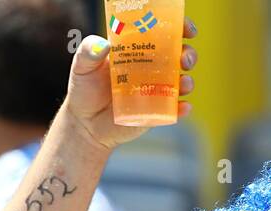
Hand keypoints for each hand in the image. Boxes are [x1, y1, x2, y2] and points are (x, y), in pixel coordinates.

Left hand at [64, 21, 197, 152]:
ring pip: (182, 82)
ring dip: (188, 81)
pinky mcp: (155, 112)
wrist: (84, 123)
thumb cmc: (84, 89)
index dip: (181, 28)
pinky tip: (183, 107)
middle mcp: (153, 68)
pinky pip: (175, 110)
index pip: (166, 33)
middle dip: (189, 54)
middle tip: (184, 59)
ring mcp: (156, 91)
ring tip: (184, 83)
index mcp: (140, 49)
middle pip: (180, 56)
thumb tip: (104, 44)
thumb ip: (87, 53)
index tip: (186, 29)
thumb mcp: (82, 67)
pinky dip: (182, 108)